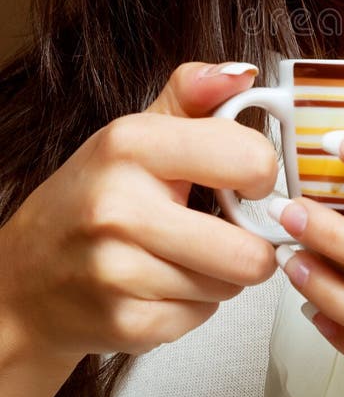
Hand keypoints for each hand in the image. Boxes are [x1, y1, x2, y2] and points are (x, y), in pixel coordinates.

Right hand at [0, 62, 278, 365]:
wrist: (26, 279)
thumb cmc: (95, 197)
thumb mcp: (138, 132)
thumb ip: (194, 94)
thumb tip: (243, 74)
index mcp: (132, 145)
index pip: (249, 159)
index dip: (264, 174)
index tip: (249, 180)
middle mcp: (121, 207)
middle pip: (249, 249)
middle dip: (252, 243)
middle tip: (229, 229)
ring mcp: (119, 271)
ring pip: (230, 285)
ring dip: (221, 274)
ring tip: (186, 253)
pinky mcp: (123, 322)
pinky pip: (201, 316)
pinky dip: (194, 304)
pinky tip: (163, 282)